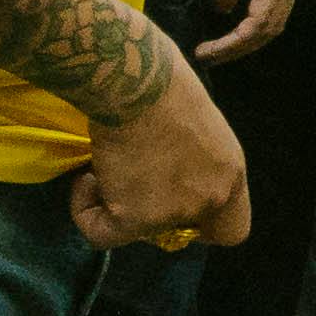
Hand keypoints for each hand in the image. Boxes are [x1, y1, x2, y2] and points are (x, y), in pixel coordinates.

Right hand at [75, 52, 253, 252]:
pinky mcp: (136, 218)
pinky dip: (85, 209)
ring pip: (135, 232)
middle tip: (131, 183)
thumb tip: (167, 170)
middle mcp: (210, 197)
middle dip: (150, 214)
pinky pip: (102, 234)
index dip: (200, 227)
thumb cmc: (162, 83)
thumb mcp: (198, 125)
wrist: (135, 82)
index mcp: (231, 173)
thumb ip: (195, 161)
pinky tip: (86, 178)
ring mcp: (175, 211)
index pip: (231, 231)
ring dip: (115, 203)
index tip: (172, 203)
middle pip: (178, 234)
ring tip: (106, 166)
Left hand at [194, 0, 301, 65]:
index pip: (260, 24)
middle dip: (239, 46)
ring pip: (277, 17)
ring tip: (218, 47)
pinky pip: (276, 3)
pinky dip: (255, 19)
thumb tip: (222, 9)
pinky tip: (234, 23)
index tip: (203, 52)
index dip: (232, 44)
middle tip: (208, 57)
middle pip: (272, 26)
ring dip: (248, 36)